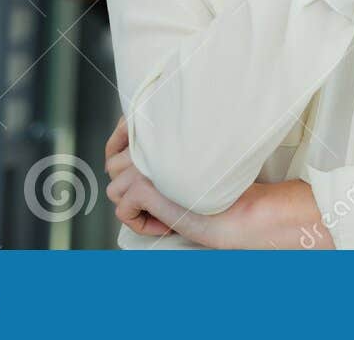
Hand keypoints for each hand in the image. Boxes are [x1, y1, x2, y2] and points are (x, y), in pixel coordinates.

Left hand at [105, 119, 331, 248]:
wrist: (241, 212)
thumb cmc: (222, 193)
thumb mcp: (189, 168)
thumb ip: (166, 155)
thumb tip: (132, 156)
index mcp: (164, 137)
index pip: (124, 130)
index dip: (121, 144)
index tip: (137, 162)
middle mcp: (151, 148)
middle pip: (113, 163)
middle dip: (128, 184)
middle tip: (157, 196)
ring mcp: (146, 167)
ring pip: (116, 189)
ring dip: (136, 206)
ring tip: (163, 209)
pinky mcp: (145, 187)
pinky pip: (123, 210)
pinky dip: (141, 223)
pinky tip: (165, 222)